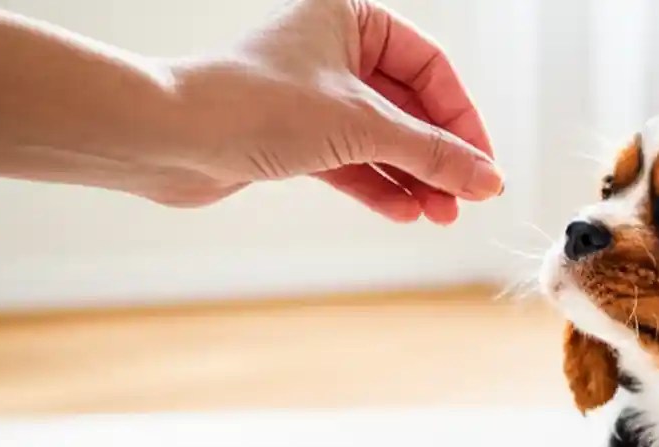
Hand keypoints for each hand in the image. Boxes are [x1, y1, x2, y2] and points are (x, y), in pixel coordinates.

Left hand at [164, 0, 502, 222]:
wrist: (168, 137)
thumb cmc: (255, 104)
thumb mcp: (363, 126)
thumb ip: (432, 154)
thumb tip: (489, 180)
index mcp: (351, 17)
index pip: (431, 68)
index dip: (462, 120)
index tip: (484, 167)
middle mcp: (333, 50)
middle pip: (410, 108)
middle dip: (437, 158)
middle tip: (466, 199)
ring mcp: (313, 95)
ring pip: (382, 139)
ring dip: (413, 178)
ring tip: (440, 215)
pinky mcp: (293, 136)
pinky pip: (352, 160)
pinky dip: (379, 186)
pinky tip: (405, 212)